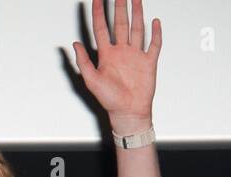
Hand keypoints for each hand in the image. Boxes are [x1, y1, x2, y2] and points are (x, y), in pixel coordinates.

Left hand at [70, 0, 161, 132]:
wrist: (128, 112)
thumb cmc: (109, 100)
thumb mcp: (91, 80)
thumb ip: (83, 61)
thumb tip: (75, 44)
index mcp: (106, 55)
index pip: (101, 28)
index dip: (98, 13)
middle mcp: (121, 52)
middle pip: (120, 23)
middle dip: (120, 7)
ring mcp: (135, 55)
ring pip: (136, 29)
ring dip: (137, 14)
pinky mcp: (148, 62)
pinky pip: (153, 44)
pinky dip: (155, 33)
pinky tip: (155, 22)